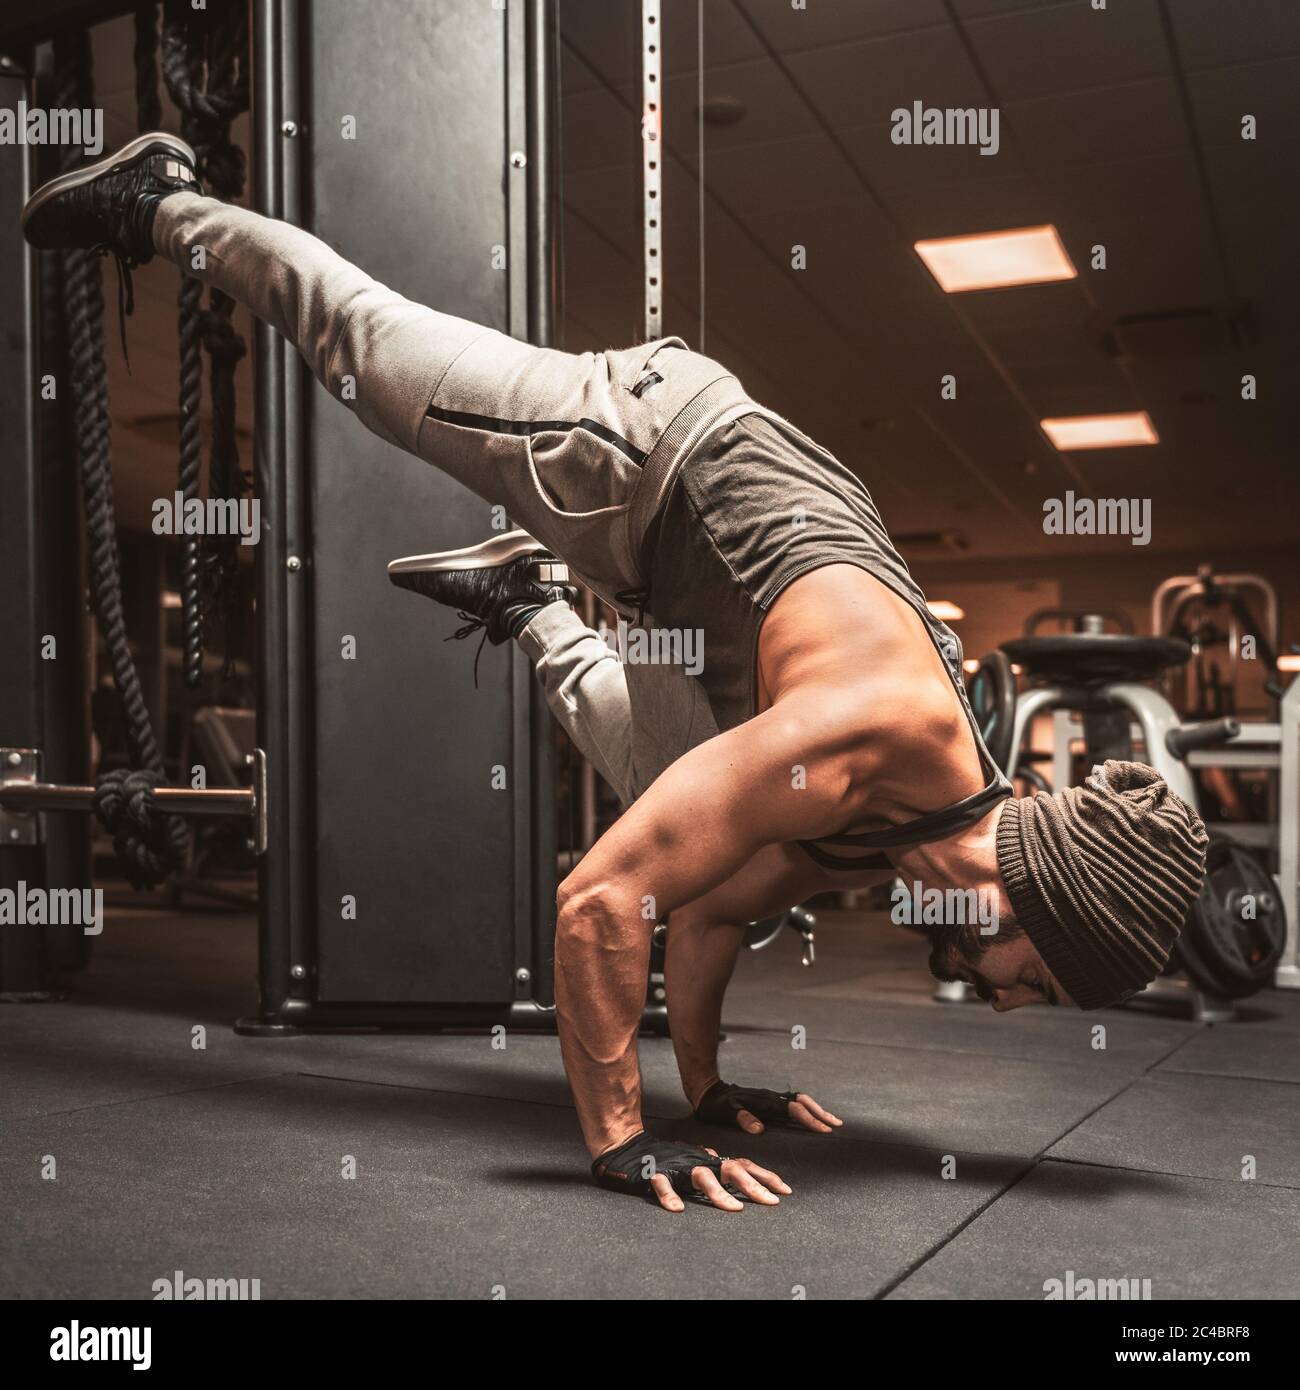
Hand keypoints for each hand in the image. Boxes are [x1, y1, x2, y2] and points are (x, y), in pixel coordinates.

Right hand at [592, 1131, 791, 1212]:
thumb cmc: (668, 1157)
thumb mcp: (697, 1159)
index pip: (744, 1165)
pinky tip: (678, 1210)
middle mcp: (699, 1161)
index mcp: (710, 1160)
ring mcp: (679, 1167)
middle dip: (753, 1186)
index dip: (765, 1176)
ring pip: (703, 1177)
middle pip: (731, 1170)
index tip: (787, 1191)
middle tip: (772, 1202)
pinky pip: (664, 1184)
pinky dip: (670, 1197)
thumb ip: (715, 1163)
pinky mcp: (656, 1173)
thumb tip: (734, 1163)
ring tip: (736, 1209)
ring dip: (720, 1194)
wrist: (631, 1147)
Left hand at [693, 1079, 843, 1135]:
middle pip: (802, 1103)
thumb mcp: (726, 1113)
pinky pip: (792, 1104)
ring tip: (831, 1121)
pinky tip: (811, 1117)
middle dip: (820, 1113)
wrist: (709, 1091)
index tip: (824, 1129)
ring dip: (816, 1110)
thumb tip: (760, 1129)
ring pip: (799, 1101)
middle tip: (837, 1125)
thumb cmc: (716, 1106)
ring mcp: (771, 1099)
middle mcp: (771, 1099)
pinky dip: (806, 1109)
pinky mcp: (769, 1102)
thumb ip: (742, 1119)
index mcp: (765, 1102)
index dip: (809, 1119)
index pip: (793, 1110)